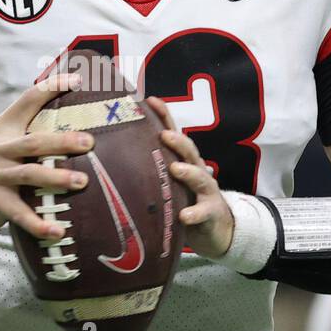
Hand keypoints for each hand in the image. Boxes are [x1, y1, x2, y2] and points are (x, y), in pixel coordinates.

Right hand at [0, 74, 93, 240]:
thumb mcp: (2, 136)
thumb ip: (29, 126)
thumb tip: (70, 115)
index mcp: (5, 128)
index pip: (27, 101)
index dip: (50, 88)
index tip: (76, 80)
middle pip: (33, 142)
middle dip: (62, 142)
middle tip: (89, 143)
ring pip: (28, 175)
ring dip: (56, 179)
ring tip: (81, 182)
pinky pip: (18, 213)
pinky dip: (38, 224)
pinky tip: (57, 231)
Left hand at [144, 96, 234, 259]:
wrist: (217, 229)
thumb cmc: (185, 200)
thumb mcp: (168, 183)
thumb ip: (149, 170)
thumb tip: (113, 155)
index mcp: (183, 161)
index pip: (173, 135)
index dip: (165, 116)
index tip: (150, 100)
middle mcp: (196, 171)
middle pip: (189, 151)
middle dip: (179, 141)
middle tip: (164, 134)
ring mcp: (206, 192)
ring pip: (200, 178)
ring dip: (189, 172)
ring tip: (176, 168)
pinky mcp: (211, 213)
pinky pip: (203, 213)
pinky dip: (194, 213)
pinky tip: (185, 216)